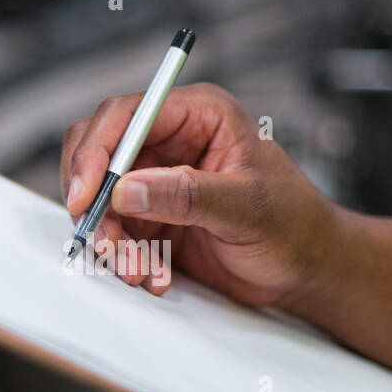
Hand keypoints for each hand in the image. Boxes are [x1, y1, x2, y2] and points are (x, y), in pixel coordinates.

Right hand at [60, 83, 336, 300]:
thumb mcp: (245, 206)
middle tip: (104, 240)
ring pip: (103, 200)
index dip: (97, 151)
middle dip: (96, 201)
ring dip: (113, 240)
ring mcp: (159, 180)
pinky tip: (157, 275)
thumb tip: (127, 190)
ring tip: (140, 270)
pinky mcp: (154, 218)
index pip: (127, 115)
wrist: (306, 269)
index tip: (85, 195)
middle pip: (100, 153)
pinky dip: (128, 258)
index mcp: (199, 115)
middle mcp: (172, 142)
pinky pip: (118, 233)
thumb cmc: (294, 225)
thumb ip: (186, 194)